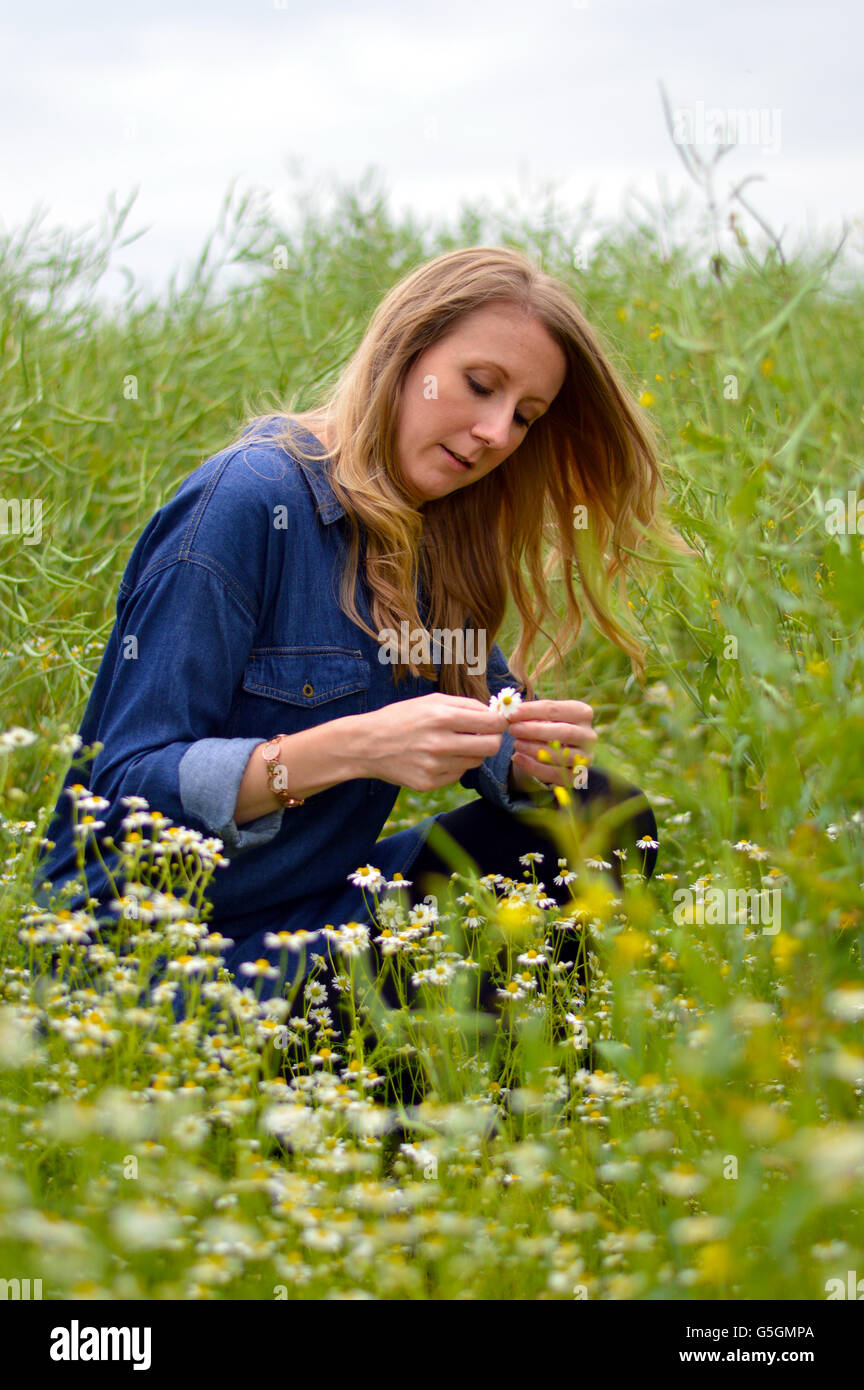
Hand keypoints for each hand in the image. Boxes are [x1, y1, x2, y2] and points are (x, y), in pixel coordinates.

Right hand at [353, 693, 508, 791]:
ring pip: (475, 762)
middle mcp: (440, 743)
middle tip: (482, 735)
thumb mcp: (431, 701)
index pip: (492, 724)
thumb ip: (466, 705)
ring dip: (471, 752)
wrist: (365, 744)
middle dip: (492, 739)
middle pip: (491, 747)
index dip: (500, 722)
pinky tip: (436, 757)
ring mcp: (434, 767)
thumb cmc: (401, 718)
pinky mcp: (428, 783)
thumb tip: (495, 714)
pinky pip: (458, 775)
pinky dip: (454, 766)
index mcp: (442, 717)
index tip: (497, 722)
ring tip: (452, 744)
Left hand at [504, 698, 596, 789]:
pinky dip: (533, 766)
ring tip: (515, 744)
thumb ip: (530, 714)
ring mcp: (585, 758)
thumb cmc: (547, 728)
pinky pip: (555, 773)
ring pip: (561, 754)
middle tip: (513, 729)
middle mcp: (589, 735)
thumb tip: (510, 710)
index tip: (512, 713)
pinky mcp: (577, 777)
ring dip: (534, 749)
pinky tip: (517, 758)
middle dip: (535, 730)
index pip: (556, 709)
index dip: (532, 710)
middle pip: (564, 732)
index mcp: (582, 713)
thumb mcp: (542, 718)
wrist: (556, 753)